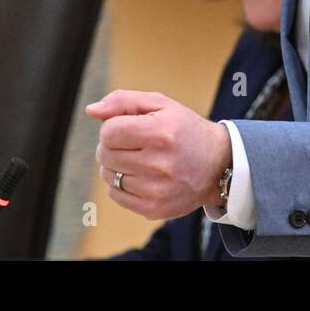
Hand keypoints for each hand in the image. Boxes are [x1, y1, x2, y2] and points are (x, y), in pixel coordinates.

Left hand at [85, 90, 231, 220]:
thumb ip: (123, 101)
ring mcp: (157, 190)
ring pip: (108, 175)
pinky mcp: (154, 209)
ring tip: (138, 159)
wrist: (217, 164)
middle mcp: (159, 163)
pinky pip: (116, 195)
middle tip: (133, 143)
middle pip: (105, 154)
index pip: (109, 131)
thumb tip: (91, 110)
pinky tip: (139, 175)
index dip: (112, 127)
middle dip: (112, 145)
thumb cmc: (184, 129)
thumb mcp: (161, 104)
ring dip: (116, 165)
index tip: (127, 127)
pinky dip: (120, 184)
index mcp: (161, 133)